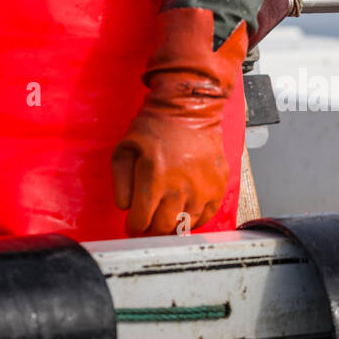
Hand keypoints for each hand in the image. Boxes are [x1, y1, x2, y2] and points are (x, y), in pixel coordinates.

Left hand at [111, 7, 246, 236]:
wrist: (189, 108)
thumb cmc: (154, 126)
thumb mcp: (125, 148)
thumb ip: (120, 181)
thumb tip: (126, 206)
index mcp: (154, 179)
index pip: (141, 222)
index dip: (133, 227)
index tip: (132, 226)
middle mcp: (180, 188)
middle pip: (162, 228)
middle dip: (151, 230)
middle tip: (147, 225)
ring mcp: (202, 189)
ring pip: (185, 225)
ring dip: (172, 225)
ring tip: (166, 217)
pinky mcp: (218, 186)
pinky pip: (206, 216)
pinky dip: (194, 219)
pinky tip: (185, 212)